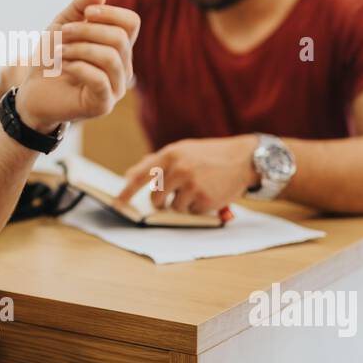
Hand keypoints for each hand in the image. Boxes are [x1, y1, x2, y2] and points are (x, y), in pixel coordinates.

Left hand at [13, 0, 139, 131]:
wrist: (34, 91)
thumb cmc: (52, 57)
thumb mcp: (62, 25)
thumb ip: (80, 7)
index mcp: (119, 47)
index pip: (132, 23)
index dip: (110, 13)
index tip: (85, 14)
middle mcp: (124, 67)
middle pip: (120, 38)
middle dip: (86, 31)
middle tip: (62, 33)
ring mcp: (116, 88)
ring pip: (111, 57)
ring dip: (79, 49)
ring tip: (59, 51)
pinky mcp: (104, 104)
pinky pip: (100, 80)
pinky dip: (78, 67)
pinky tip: (63, 66)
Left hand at [117, 136, 259, 214]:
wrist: (244, 158)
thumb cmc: (210, 155)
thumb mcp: (183, 150)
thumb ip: (157, 161)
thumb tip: (130, 174)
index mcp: (170, 154)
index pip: (141, 176)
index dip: (127, 191)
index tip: (118, 203)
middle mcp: (178, 169)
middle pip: (156, 198)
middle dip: (161, 202)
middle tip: (173, 196)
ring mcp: (192, 185)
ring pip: (174, 207)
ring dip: (182, 204)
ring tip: (198, 190)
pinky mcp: (204, 199)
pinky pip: (191, 212)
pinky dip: (197, 208)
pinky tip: (208, 194)